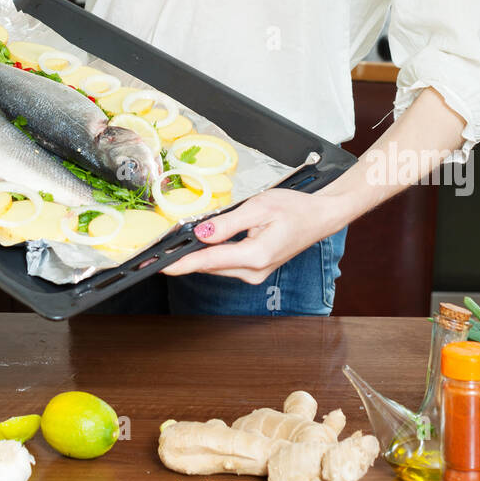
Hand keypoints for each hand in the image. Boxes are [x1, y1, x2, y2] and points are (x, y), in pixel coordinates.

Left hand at [161, 185, 344, 284]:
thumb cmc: (294, 209)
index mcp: (256, 256)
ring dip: (198, 256)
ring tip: (176, 246)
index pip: (209, 261)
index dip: (181, 263)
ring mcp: (255, 274)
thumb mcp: (259, 207)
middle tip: (159, 251)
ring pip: (216, 266)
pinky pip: (226, 264)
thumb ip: (228, 223)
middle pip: (209, 266)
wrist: (320, 217)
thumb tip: (201, 234)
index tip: (159, 266)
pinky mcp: (255, 270)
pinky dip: (212, 255)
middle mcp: (254, 271)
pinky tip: (203, 245)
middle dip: (185, 258)